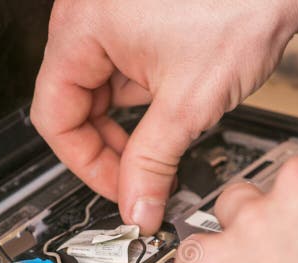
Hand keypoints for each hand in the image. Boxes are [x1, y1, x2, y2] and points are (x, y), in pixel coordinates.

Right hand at [31, 0, 297, 234]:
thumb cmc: (243, 7)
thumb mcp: (189, 103)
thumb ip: (153, 164)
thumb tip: (136, 207)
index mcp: (82, 27)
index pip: (55, 115)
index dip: (86, 163)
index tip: (118, 188)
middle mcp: (88, 17)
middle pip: (73, 105)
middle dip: (110, 148)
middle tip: (140, 179)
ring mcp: (111, 17)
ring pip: (99, 93)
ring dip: (128, 128)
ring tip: (164, 146)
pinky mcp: (135, 22)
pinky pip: (121, 74)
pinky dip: (142, 103)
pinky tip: (169, 116)